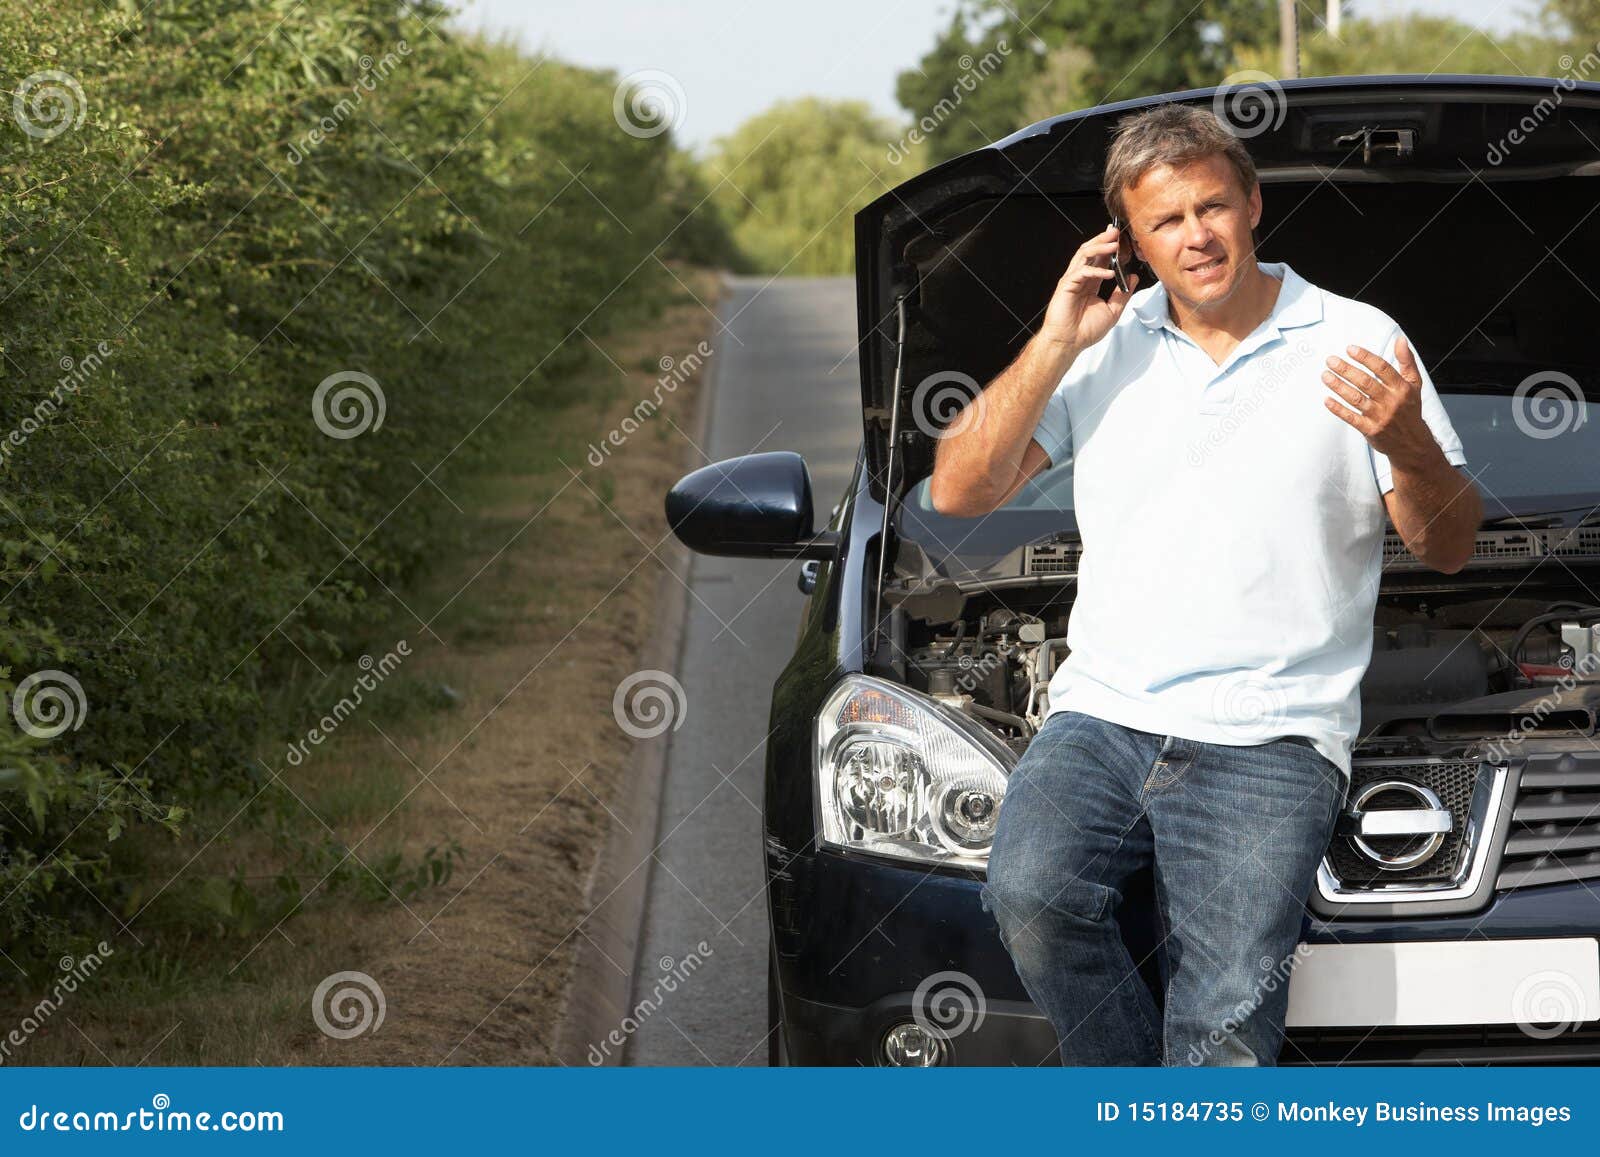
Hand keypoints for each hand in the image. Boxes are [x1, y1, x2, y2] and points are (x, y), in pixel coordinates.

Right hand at [1038, 223, 1139, 352]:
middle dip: (1103, 240)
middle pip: (1090, 252)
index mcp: (1090, 283)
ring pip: (1084, 255)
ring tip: (1113, 243)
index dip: (1110, 249)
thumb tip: (1134, 278)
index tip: (1122, 239)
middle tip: (1115, 231)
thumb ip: (1123, 294)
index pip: (1100, 259)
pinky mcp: (1066, 286)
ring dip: (1099, 247)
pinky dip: (1096, 270)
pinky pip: (1081, 272)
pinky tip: (1110, 273)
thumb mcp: (1113, 311)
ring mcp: (1072, 280)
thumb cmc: (1086, 330)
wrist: (1070, 343)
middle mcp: (1080, 278)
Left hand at [1321, 335, 1437, 467]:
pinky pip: (1351, 418)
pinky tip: (1327, 400)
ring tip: (1325, 375)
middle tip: (1330, 360)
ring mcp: (1381, 416)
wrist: (1412, 443)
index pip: (1382, 368)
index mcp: (1402, 388)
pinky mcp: (1371, 430)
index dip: (1365, 357)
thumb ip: (1407, 362)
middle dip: (1346, 370)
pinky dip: (1338, 409)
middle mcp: (1392, 401)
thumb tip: (1400, 340)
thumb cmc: (1410, 409)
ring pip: (1356, 398)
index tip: (1349, 349)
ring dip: (1338, 386)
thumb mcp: (1414, 385)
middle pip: (1366, 382)